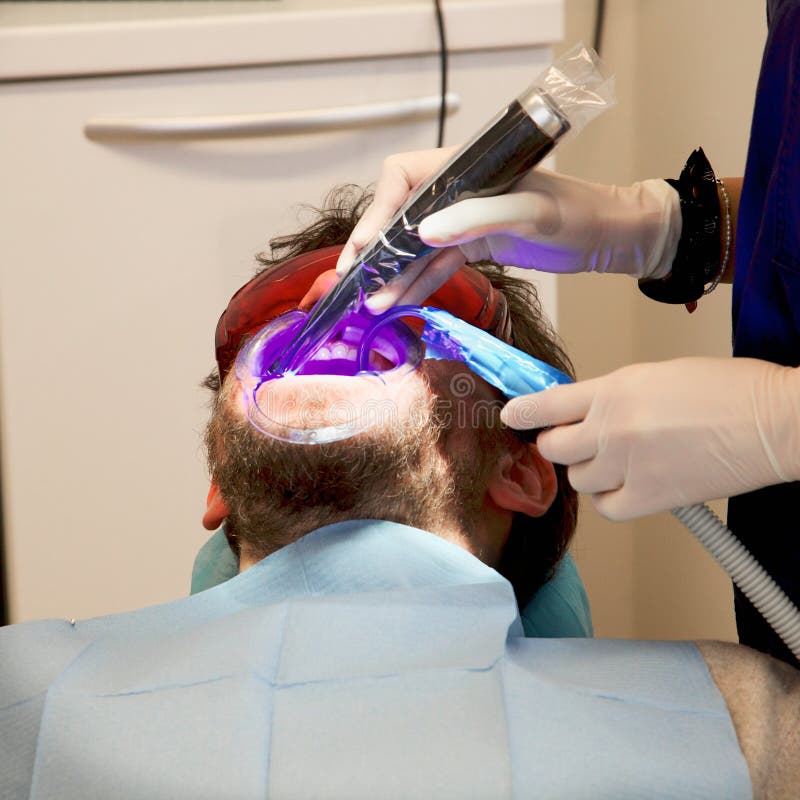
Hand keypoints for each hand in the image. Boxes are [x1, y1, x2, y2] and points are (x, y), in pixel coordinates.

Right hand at [338, 147, 681, 310]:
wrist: (607, 236)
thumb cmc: (577, 214)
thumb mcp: (531, 212)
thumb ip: (477, 218)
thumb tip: (423, 232)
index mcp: (466, 167)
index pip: (403, 178)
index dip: (379, 210)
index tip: (366, 246)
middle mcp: (457, 191)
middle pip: (401, 215)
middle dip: (376, 248)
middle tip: (353, 279)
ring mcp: (464, 220)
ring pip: (416, 246)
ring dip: (394, 274)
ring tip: (373, 303)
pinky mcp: (474, 245)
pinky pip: (436, 265)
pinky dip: (418, 283)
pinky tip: (399, 302)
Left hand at [500, 358, 799, 519]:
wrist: (772, 421)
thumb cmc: (727, 390)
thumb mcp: (657, 375)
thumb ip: (613, 394)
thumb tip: (584, 409)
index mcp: (614, 389)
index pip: (548, 402)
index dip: (523, 411)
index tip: (511, 415)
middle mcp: (612, 427)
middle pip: (554, 447)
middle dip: (558, 444)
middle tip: (573, 442)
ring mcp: (628, 464)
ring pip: (578, 479)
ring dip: (588, 471)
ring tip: (615, 461)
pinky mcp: (650, 497)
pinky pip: (607, 507)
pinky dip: (610, 499)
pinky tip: (625, 486)